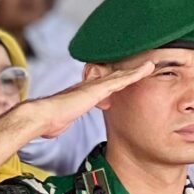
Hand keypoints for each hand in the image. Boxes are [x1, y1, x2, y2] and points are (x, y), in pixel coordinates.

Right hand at [22, 59, 153, 139]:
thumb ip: (60, 122)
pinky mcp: (99, 88)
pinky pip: (123, 79)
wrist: (42, 116)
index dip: (114, 84)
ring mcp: (94, 87)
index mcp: (80, 95)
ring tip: (151, 65)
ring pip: (121, 76)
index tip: (125, 83)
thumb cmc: (47, 122)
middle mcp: (88, 87)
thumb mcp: (57, 123)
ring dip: (136, 70)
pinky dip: (136, 73)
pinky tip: (149, 67)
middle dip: (128, 74)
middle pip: (114, 78)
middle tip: (144, 68)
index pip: (102, 88)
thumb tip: (53, 129)